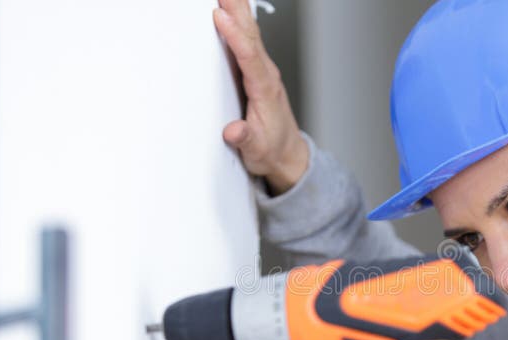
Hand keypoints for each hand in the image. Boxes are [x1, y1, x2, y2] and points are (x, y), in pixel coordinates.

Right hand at [213, 0, 308, 193]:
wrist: (287, 156)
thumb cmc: (271, 151)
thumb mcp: (255, 150)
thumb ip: (244, 139)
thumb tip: (233, 131)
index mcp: (265, 91)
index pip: (248, 57)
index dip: (234, 35)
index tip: (220, 17)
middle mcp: (267, 76)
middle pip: (251, 36)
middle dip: (237, 10)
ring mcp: (264, 72)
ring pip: (251, 35)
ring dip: (239, 11)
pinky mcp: (258, 73)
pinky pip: (249, 42)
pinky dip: (240, 23)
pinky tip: (234, 11)